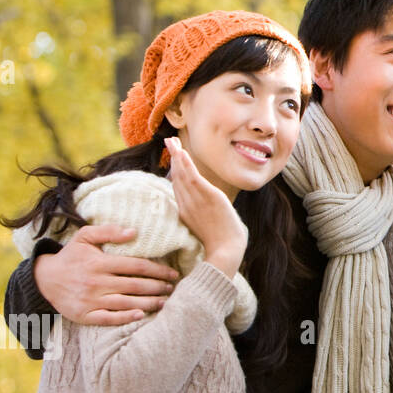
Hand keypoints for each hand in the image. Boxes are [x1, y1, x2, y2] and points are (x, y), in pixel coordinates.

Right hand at [33, 224, 178, 324]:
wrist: (44, 279)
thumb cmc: (71, 256)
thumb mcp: (85, 237)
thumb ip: (108, 231)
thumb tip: (133, 231)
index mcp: (100, 262)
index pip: (137, 266)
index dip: (158, 270)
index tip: (172, 273)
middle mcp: (97, 282)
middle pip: (135, 285)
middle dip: (157, 287)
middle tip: (172, 288)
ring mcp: (91, 300)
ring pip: (126, 302)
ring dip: (149, 303)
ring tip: (164, 302)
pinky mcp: (85, 315)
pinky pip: (109, 318)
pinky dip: (126, 318)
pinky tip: (141, 316)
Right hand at [167, 137, 247, 277]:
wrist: (225, 252)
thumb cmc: (220, 243)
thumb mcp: (207, 227)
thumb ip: (202, 216)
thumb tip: (206, 210)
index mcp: (185, 212)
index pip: (177, 187)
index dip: (173, 170)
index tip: (172, 158)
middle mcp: (187, 204)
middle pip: (176, 177)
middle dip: (173, 158)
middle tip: (168, 142)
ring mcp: (196, 201)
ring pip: (182, 175)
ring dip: (177, 156)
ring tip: (172, 141)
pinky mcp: (208, 197)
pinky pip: (194, 177)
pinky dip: (186, 164)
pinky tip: (182, 153)